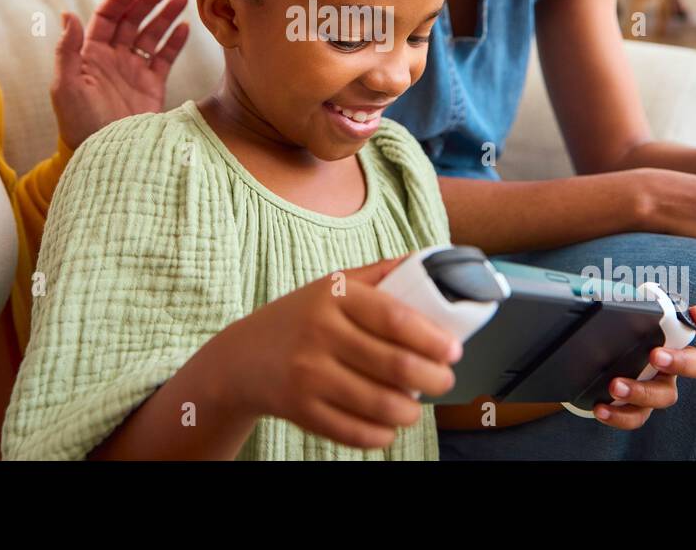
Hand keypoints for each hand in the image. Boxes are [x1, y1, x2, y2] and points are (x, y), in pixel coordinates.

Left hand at [51, 0, 190, 149]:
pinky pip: (164, 58)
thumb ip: (67, 51)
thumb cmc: (78, 124)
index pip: (108, 16)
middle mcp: (113, 58)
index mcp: (90, 54)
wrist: (105, 155)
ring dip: (165, 15)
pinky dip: (175, 42)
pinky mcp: (151, 86)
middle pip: (132, 20)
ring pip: (151, 34)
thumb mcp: (65, 87)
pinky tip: (185, 27)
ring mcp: (133, 71)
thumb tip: (69, 14)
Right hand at [211, 257, 460, 450]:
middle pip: (396, 365)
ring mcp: (309, 375)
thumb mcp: (333, 285)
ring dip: (411, 410)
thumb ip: (381, 274)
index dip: (433, 338)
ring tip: (416, 405)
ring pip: (381, 404)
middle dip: (434, 378)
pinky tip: (388, 424)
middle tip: (444, 380)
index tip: (454, 350)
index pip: (396, 318)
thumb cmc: (300, 317)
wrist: (241, 357)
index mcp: (335, 296)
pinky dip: (382, 434)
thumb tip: (430, 261)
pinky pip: (356, 432)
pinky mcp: (302, 411)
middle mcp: (320, 333)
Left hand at [592, 305, 695, 428]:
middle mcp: (672, 363)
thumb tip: (601, 292)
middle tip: (656, 355)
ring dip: (641, 391)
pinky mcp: (639, 408)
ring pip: (664, 395)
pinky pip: (637, 416)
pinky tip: (601, 408)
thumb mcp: (612, 319)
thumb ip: (616, 306)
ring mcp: (658, 387)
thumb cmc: (609, 336)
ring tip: (615, 385)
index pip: (694, 325)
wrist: (586, 365)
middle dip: (680, 360)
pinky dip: (619, 415)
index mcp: (669, 336)